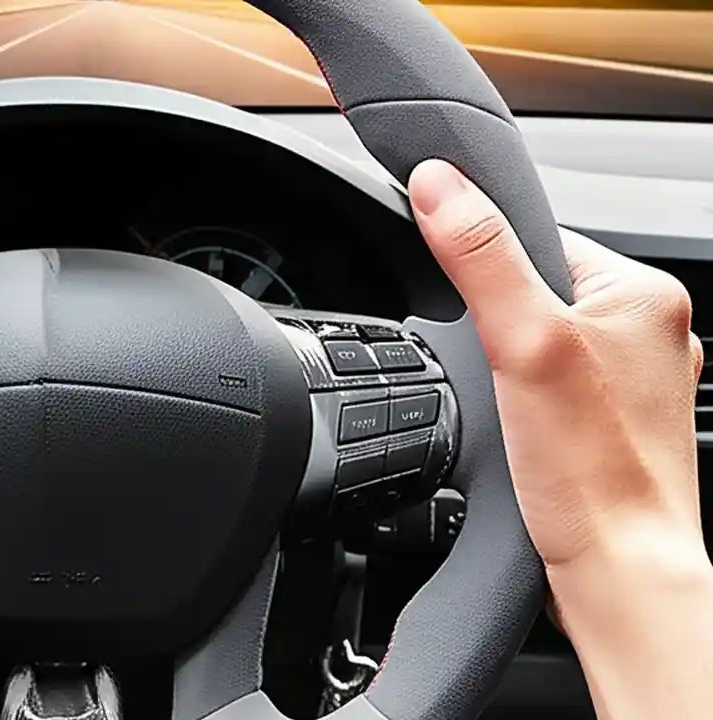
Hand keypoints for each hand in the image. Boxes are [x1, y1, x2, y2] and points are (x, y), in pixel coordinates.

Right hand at [408, 159, 705, 583]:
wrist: (621, 571)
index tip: (474, 314)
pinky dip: (534, 403)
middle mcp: (654, 332)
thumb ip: (479, 256)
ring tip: (518, 412)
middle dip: (502, 328)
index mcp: (643, 293)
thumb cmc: (591, 471)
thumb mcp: (522, 343)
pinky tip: (531, 434)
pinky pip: (561, 386)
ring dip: (516, 368)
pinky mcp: (622, 424)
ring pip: (547, 344)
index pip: (539, 239)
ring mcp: (642, 382)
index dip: (488, 271)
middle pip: (539, 292)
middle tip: (499, 375)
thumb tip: (438, 182)